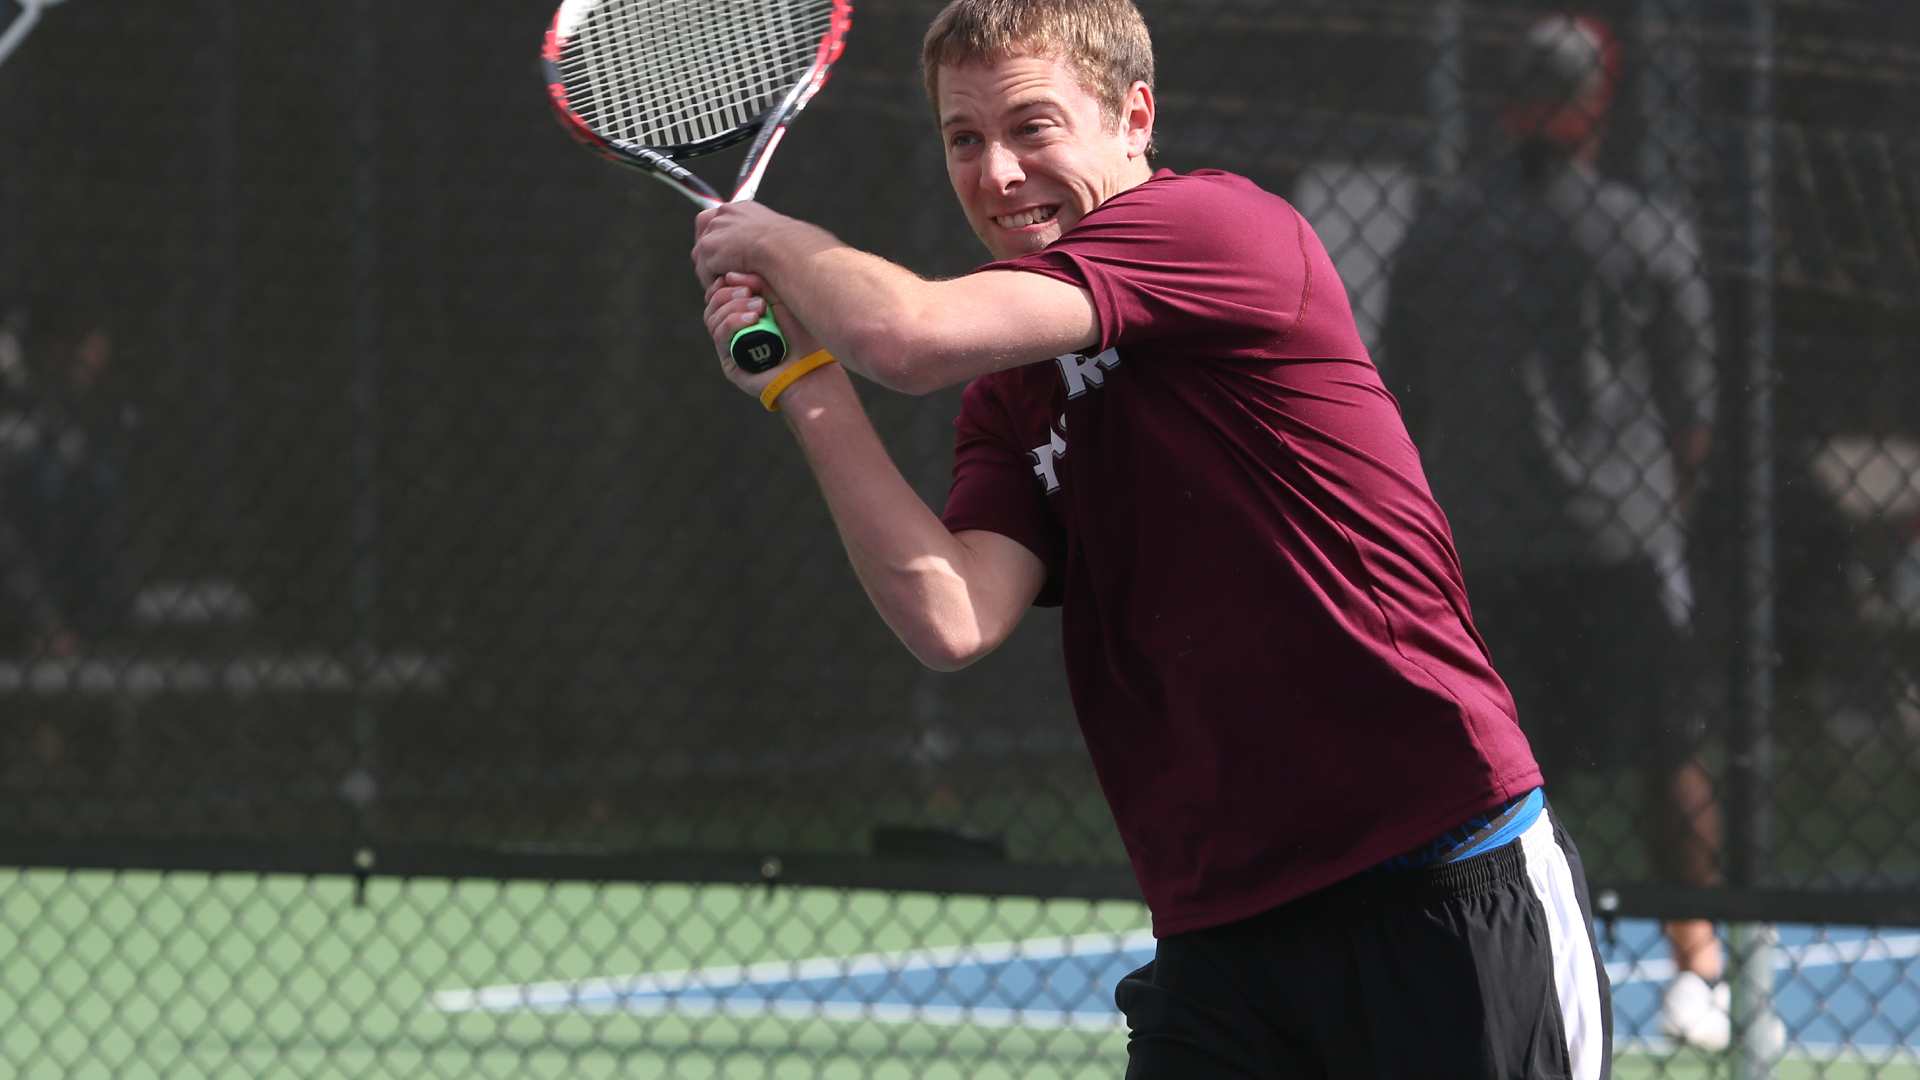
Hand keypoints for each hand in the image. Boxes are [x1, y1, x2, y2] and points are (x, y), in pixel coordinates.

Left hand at [692, 201, 794, 289]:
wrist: (782, 248)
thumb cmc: (787, 245)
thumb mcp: (774, 234)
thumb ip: (760, 236)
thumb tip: (765, 246)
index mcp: (739, 209)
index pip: (716, 219)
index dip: (718, 238)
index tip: (724, 252)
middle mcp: (723, 215)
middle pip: (704, 236)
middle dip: (711, 255)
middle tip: (722, 271)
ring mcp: (714, 231)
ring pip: (702, 256)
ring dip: (712, 271)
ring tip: (726, 283)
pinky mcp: (709, 249)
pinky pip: (705, 273)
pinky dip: (715, 282)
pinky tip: (728, 287)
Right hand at [703, 272, 826, 398]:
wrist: (809, 368)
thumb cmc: (801, 335)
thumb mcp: (781, 300)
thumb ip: (759, 283)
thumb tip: (730, 274)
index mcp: (743, 313)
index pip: (720, 294)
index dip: (723, 283)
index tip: (737, 277)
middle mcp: (734, 330)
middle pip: (712, 304)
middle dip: (728, 293)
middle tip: (751, 293)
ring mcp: (730, 346)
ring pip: (713, 318)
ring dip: (733, 306)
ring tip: (760, 308)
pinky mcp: (730, 362)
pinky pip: (720, 335)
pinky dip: (732, 322)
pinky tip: (751, 319)